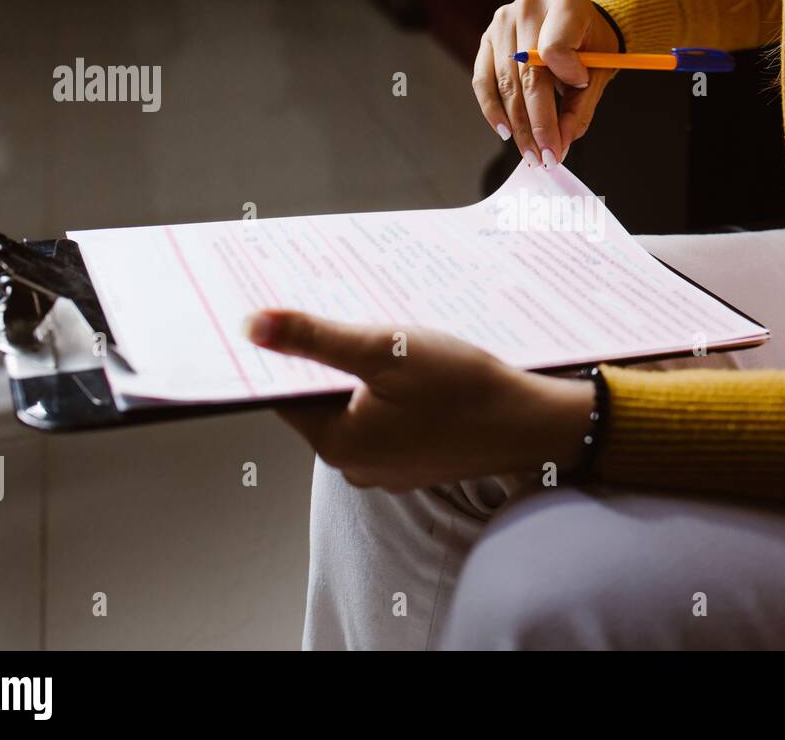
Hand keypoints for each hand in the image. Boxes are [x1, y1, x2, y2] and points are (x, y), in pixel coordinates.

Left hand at [244, 310, 594, 491]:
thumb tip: (251, 327)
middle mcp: (357, 466)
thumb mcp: (385, 350)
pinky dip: (393, 394)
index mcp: (338, 444)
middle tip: (347, 317)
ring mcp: (390, 468)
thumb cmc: (463, 388)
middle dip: (331, 360)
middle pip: (323, 401)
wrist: (533, 423)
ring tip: (388, 340)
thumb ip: (314, 339)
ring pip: (359, 409)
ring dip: (365, 375)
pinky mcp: (418, 461)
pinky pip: (389, 421)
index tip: (288, 316)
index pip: (287, 394)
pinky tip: (416, 369)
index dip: (285, 353)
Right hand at [472, 0, 618, 166]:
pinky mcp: (486, 39)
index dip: (567, 76)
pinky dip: (493, 110)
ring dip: (517, 125)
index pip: (555, 48)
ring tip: (531, 153)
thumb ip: (581, 106)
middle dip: (537, 123)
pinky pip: (482, 80)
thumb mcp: (599, 70)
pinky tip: (505, 132)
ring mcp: (502, 21)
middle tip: (546, 156)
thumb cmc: (590, 43)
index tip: (581, 90)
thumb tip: (561, 143)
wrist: (577, 21)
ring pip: (504, 83)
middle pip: (527, 74)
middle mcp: (528, 5)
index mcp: (565, 2)